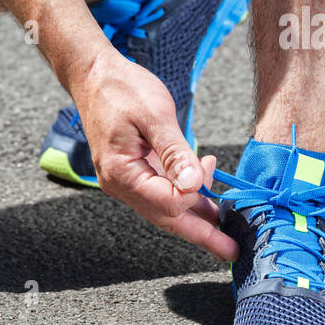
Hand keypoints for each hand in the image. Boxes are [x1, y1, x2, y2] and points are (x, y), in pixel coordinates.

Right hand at [69, 45, 236, 259]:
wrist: (93, 73)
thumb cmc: (121, 88)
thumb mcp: (154, 114)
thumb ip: (175, 152)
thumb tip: (193, 184)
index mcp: (122, 173)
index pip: (168, 202)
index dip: (194, 192)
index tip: (208, 165)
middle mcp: (121, 185)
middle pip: (167, 218)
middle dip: (202, 234)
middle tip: (230, 251)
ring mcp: (126, 181)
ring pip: (165, 209)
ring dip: (196, 219)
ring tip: (225, 232)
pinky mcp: (134, 172)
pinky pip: (162, 194)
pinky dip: (185, 199)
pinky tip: (206, 201)